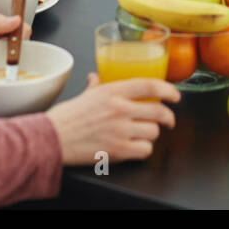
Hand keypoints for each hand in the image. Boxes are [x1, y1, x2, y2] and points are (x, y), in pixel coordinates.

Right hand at [46, 73, 180, 164]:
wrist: (52, 139)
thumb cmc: (66, 117)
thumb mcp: (84, 95)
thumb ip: (95, 85)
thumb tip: (96, 77)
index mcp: (113, 91)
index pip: (150, 84)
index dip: (169, 89)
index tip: (176, 95)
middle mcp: (120, 109)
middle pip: (159, 111)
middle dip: (168, 117)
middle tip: (168, 120)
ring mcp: (120, 130)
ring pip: (154, 132)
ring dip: (151, 135)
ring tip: (143, 135)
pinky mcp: (118, 150)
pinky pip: (145, 150)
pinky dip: (143, 150)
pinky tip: (136, 147)